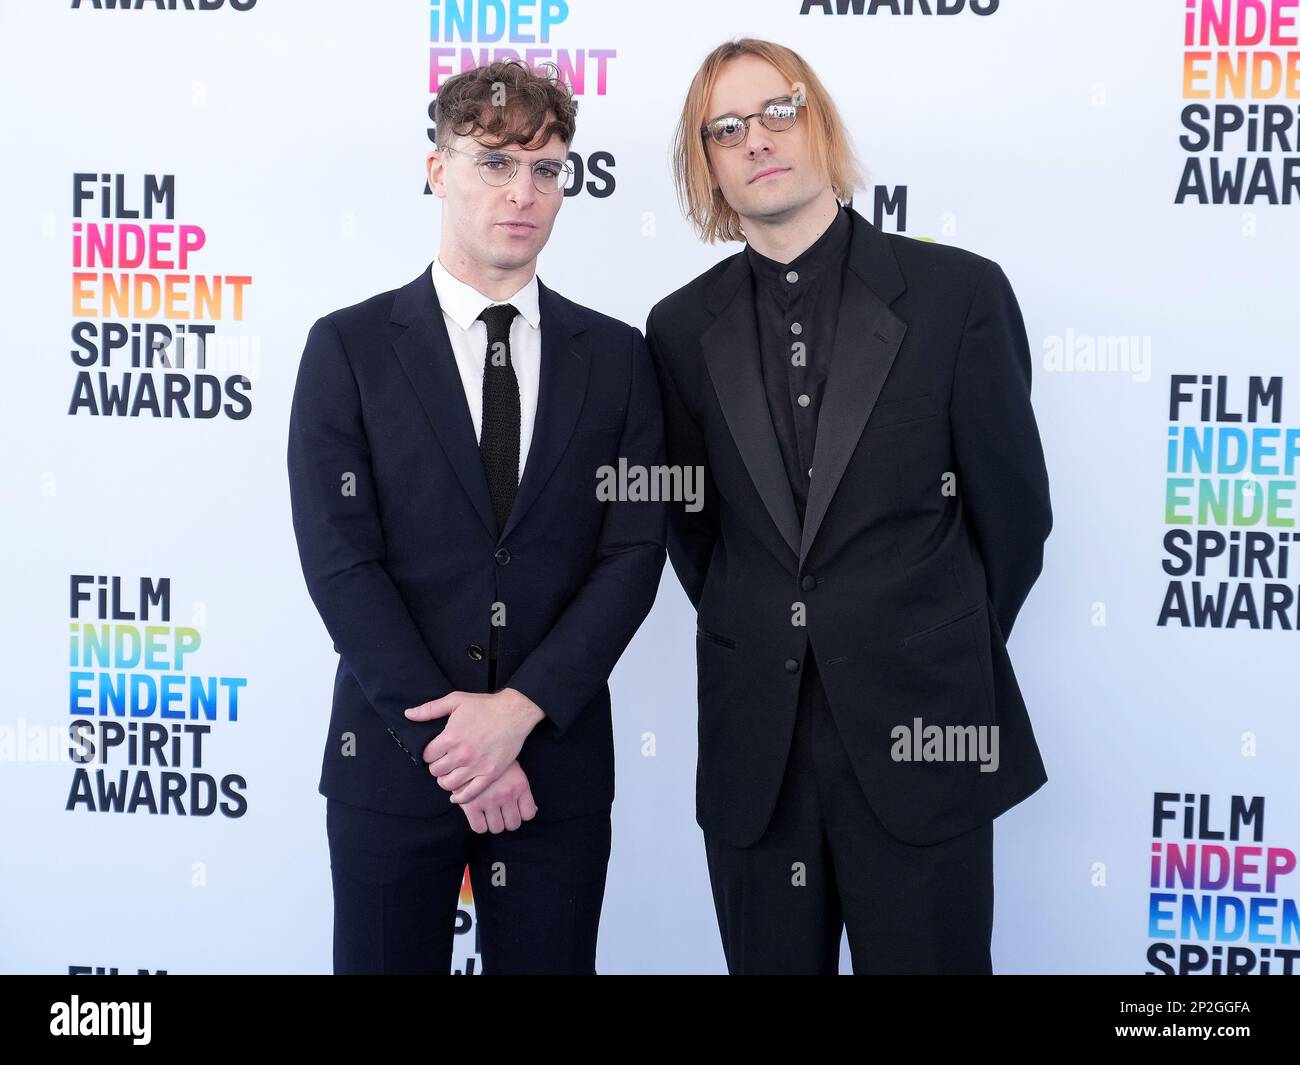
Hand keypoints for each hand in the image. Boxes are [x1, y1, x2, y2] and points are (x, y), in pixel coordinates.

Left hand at [404, 687, 545, 803]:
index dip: (429, 753)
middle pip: (436, 771)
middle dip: (437, 766)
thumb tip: (408, 714)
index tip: (436, 751)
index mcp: (450, 738)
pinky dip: (460, 797)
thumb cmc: (485, 705)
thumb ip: (429, 709)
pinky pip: (470, 794)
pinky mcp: (490, 774)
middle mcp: (461, 755)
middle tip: (444, 761)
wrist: (514, 712)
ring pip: (449, 784)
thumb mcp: (455, 700)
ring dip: (446, 780)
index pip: (427, 756)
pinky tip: (457, 794)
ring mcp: (476, 766)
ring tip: (450, 773)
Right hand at [458, 760, 537, 833]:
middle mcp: (507, 794)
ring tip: (487, 812)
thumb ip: (522, 791)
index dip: (521, 814)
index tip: (513, 809)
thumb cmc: (493, 760)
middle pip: (513, 824)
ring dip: (492, 823)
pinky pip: (479, 828)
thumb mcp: (513, 770)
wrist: (469, 750)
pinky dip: (479, 824)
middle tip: (499, 812)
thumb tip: (534, 809)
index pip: (529, 814)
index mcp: (520, 785)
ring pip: (496, 828)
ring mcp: (489, 800)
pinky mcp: (471, 804)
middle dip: (506, 820)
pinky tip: (477, 814)